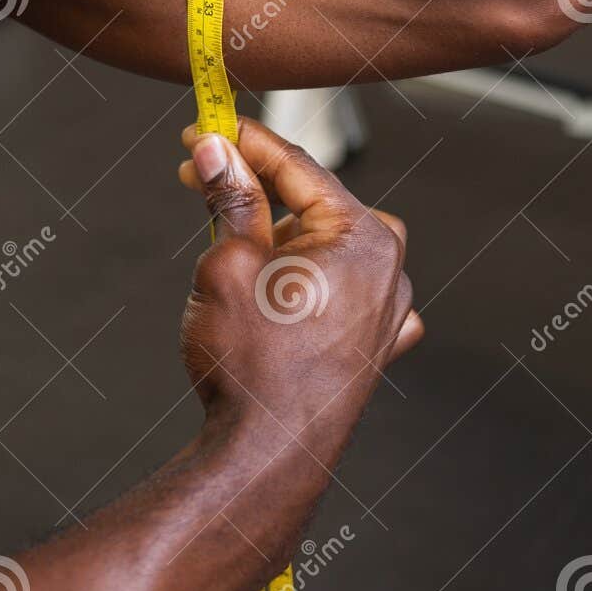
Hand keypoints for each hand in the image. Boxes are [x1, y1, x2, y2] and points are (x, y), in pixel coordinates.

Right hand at [178, 118, 421, 461]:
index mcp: (364, 238)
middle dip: (256, 188)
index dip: (243, 142)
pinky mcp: (373, 348)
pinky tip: (286, 284)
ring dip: (279, 234)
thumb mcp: (228, 264)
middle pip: (314, 203)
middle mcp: (389, 270)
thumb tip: (215, 151)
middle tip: (202, 178)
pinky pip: (344, 292)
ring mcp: (387, 313)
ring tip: (227, 245)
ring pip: (326, 246)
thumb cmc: (250, 365)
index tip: (204, 131)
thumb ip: (230, 198)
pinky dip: (310, 278)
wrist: (265, 460)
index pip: (296, 167)